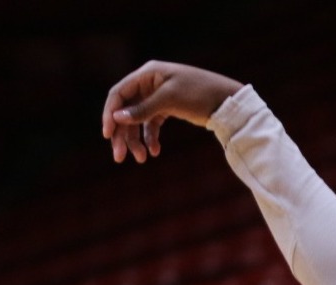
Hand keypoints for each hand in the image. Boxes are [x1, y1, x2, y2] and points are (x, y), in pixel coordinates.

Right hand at [102, 61, 244, 163]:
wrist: (228, 101)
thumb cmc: (200, 93)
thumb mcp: (170, 100)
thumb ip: (143, 109)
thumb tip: (117, 118)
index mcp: (147, 74)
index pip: (119, 94)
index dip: (110, 114)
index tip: (107, 135)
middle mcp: (149, 84)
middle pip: (126, 110)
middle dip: (122, 134)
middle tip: (119, 157)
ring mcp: (157, 97)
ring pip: (138, 120)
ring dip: (136, 140)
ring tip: (141, 159)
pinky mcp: (167, 109)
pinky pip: (152, 125)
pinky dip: (151, 138)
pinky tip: (154, 152)